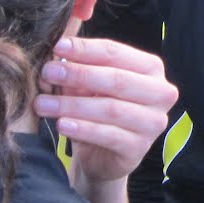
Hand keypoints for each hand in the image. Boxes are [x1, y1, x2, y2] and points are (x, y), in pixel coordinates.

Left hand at [34, 36, 176, 183]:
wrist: (102, 155)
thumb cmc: (97, 110)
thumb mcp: (87, 85)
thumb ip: (76, 69)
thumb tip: (54, 57)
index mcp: (151, 68)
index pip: (117, 53)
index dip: (86, 49)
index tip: (58, 47)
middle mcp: (160, 93)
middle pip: (116, 79)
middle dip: (78, 74)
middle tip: (48, 73)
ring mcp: (153, 122)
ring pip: (111, 108)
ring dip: (72, 104)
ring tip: (43, 103)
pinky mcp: (140, 148)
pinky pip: (109, 135)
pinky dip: (83, 129)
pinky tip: (62, 124)